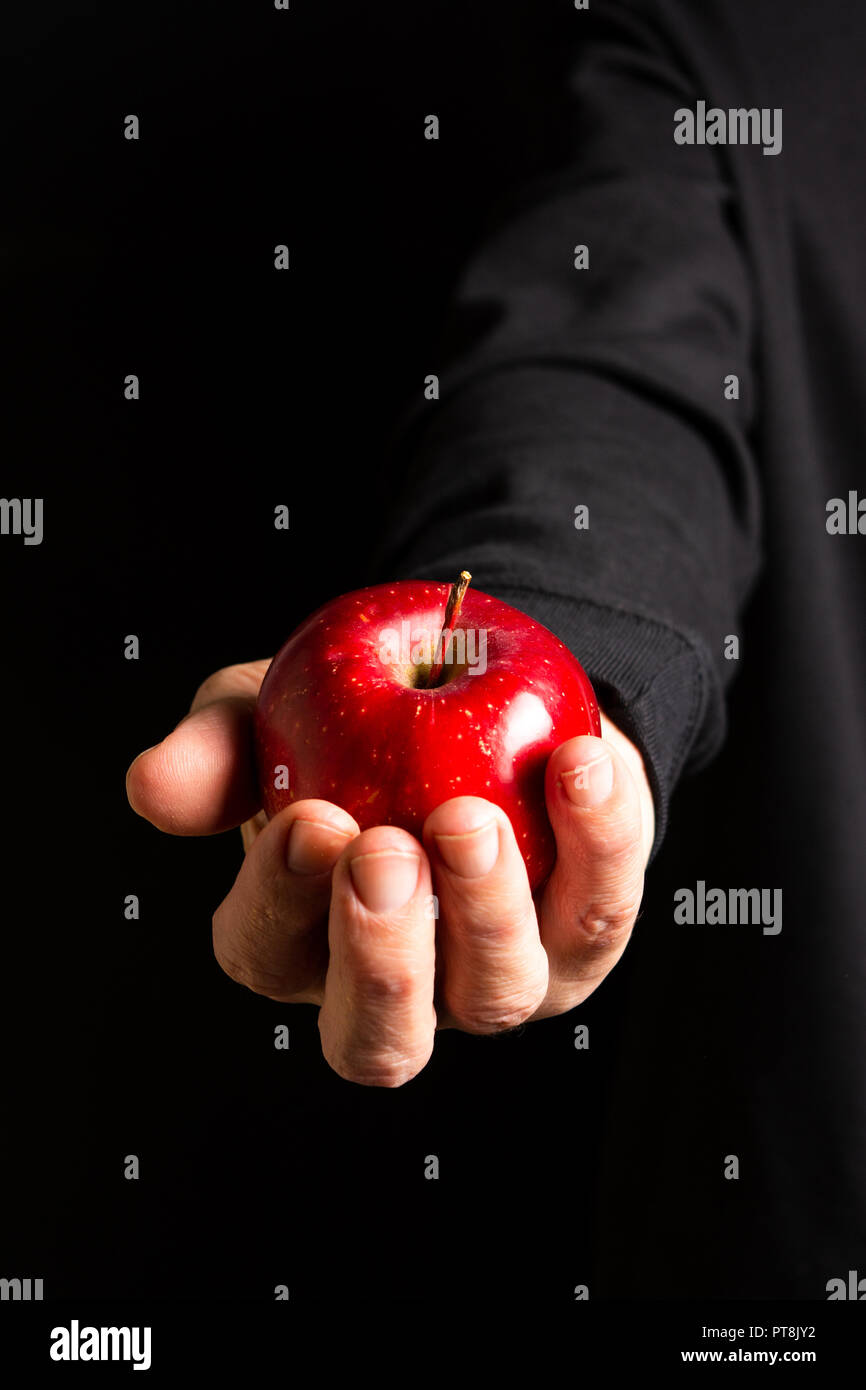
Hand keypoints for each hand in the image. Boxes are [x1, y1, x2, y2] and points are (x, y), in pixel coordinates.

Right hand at [126, 658, 654, 1084]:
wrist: (479, 705)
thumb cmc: (353, 734)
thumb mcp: (270, 720)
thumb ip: (217, 751)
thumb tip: (151, 786)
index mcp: (302, 939)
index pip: (268, 954)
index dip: (282, 900)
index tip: (310, 817)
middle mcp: (399, 985)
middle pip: (380, 1039)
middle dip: (381, 956)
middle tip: (385, 850)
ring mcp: (495, 976)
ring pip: (494, 993)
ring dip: (484, 909)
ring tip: (472, 815)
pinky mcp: (584, 939)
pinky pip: (600, 910)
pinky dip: (596, 840)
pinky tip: (576, 765)